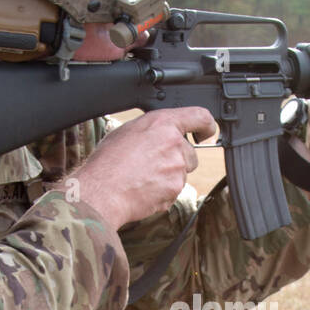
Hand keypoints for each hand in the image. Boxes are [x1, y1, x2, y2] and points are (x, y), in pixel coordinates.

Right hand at [70, 106, 216, 230]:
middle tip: (152, 164)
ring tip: (142, 177)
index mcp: (162, 124)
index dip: (207, 125)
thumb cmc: (108, 161)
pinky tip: (143, 188)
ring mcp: (177, 169)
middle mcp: (174, 144)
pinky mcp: (175, 190)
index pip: (199, 116)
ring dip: (168, 176)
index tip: (207, 132)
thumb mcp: (127, 131)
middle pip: (190, 154)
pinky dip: (162, 192)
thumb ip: (152, 130)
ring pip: (181, 174)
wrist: (102, 191)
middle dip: (177, 160)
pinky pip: (174, 191)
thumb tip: (158, 134)